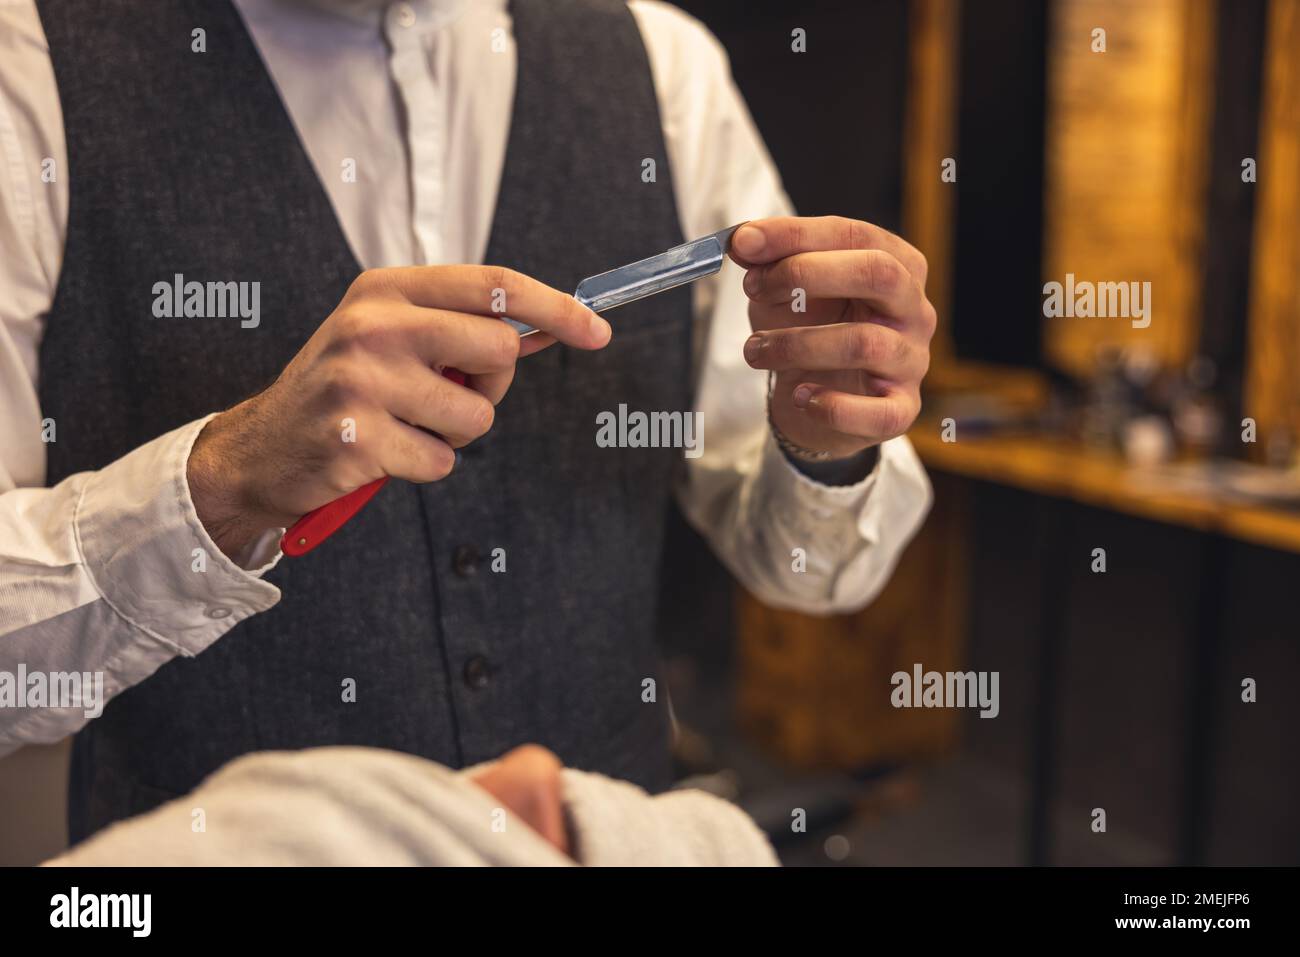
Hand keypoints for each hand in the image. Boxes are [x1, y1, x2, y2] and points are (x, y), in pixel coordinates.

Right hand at [188, 266, 610, 558]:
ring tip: (404, 424)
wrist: (263, 445)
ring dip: (453, 433)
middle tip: (448, 392)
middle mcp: (373, 325)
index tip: (598, 330)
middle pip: (499, 351)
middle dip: (491, 385)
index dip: (555, 307)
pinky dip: (424, 465)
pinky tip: (384, 452)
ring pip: (476, 417)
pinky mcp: (357, 438)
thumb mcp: (394, 336)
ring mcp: (361, 381)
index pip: (493, 285)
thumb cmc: (345, 387)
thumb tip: (547, 328)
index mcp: (386, 289)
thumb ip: (464, 327)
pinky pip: (442, 461)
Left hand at [731, 216, 935, 459]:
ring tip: (756, 350)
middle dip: (807, 274)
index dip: (796, 235)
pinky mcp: (901, 410)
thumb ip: (768, 262)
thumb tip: (744, 240)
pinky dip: (833, 407)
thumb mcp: (783, 289)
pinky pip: (878, 413)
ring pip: (865, 343)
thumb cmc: (806, 330)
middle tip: (754, 288)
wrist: (810, 395)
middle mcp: (914, 309)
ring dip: (796, 345)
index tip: (744, 243)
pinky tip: (800, 396)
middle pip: (879, 274)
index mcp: (895, 265)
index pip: (855, 235)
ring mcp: (912, 360)